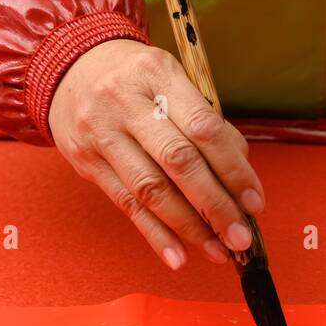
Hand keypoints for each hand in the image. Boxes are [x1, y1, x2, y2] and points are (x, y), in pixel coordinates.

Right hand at [48, 39, 264, 269]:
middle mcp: (125, 102)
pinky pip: (126, 205)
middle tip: (240, 238)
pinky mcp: (87, 163)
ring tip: (216, 251)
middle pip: (178, 162)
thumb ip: (204, 123)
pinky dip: (155, 234)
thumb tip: (239, 178)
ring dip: (188, 227)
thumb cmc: (135, 80)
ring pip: (151, 189)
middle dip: (215, 206)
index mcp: (157, 73)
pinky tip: (177, 256)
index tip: (253, 202)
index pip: (203, 128)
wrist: (71, 69)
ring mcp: (101, 133)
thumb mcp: (171, 81)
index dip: (232, 169)